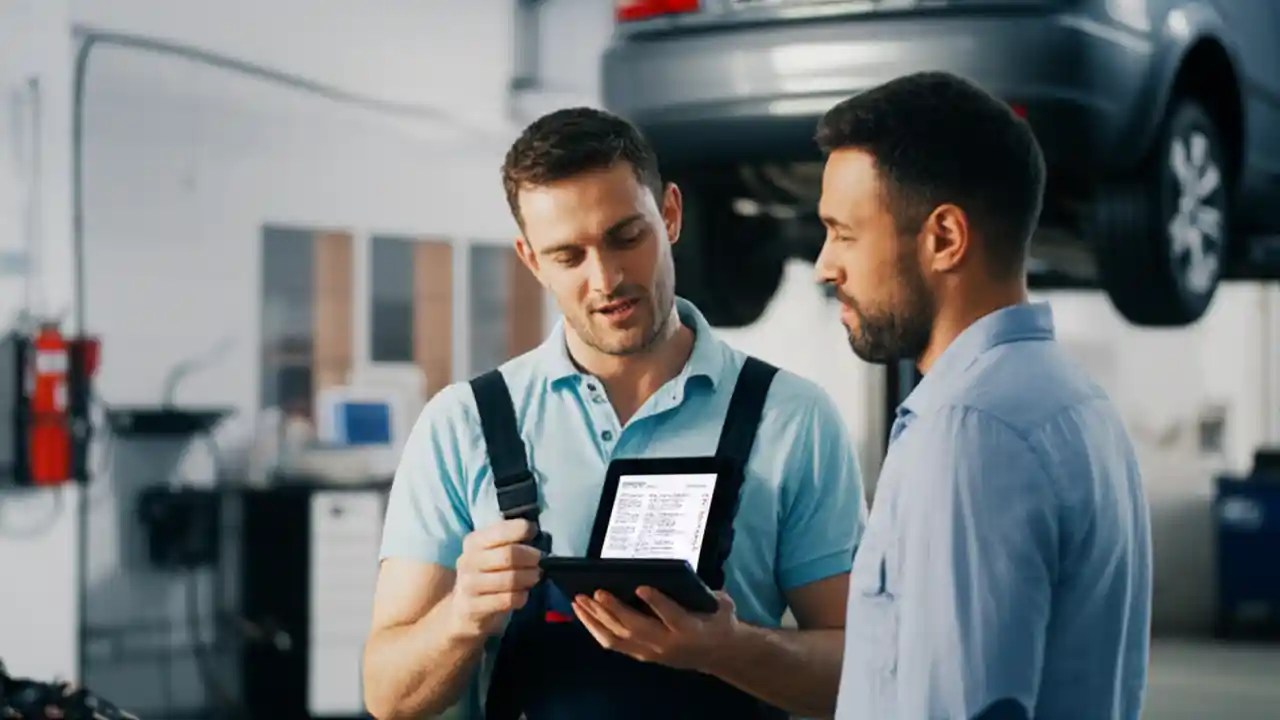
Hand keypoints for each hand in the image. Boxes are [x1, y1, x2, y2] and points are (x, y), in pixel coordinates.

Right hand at [447, 519, 542, 639]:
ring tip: (534, 577)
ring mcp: (468, 585)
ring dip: (529, 577)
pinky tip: (522, 595)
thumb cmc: (487, 574)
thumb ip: (510, 540)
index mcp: (474, 541)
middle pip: (509, 555)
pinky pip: (507, 600)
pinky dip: (521, 597)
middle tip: (538, 561)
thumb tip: (534, 530)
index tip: (534, 533)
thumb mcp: (493, 552)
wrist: (464, 609)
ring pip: (510, 579)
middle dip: (531, 557)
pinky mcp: (473, 608)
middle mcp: (468, 561)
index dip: (523, 529)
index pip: (502, 530)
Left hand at [572, 586, 738, 671]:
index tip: (641, 587)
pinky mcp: (641, 655)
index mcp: (691, 629)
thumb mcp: (721, 605)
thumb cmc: (718, 621)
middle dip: (614, 610)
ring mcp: (651, 652)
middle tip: (597, 592)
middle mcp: (667, 644)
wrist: (720, 654)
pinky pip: (613, 643)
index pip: (672, 616)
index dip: (657, 603)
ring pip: (618, 638)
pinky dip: (595, 628)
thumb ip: (704, 593)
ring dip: (597, 619)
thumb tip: (681, 574)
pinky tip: (583, 613)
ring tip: (580, 600)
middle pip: (636, 628)